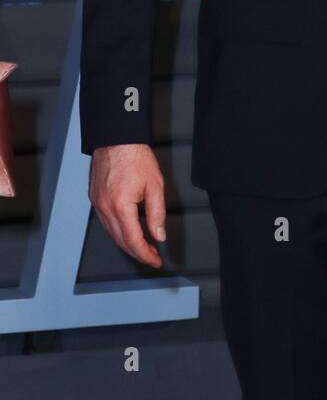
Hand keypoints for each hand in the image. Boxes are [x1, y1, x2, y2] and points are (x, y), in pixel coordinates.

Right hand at [89, 144, 165, 267]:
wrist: (116, 138)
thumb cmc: (135, 157)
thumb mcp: (155, 185)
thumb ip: (157, 213)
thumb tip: (158, 235)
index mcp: (121, 206)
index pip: (133, 241)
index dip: (146, 255)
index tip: (156, 261)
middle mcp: (105, 208)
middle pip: (121, 241)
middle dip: (137, 252)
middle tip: (152, 256)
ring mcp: (97, 204)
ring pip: (111, 233)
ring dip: (127, 243)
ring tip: (143, 246)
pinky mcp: (95, 198)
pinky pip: (105, 222)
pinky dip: (117, 231)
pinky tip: (128, 230)